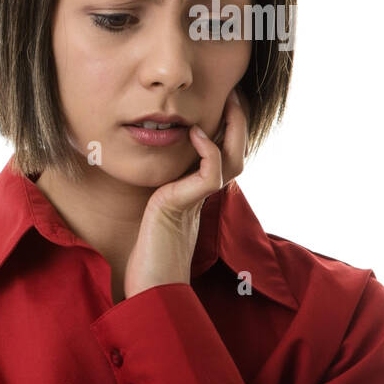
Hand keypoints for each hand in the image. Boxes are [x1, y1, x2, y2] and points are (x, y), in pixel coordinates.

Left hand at [122, 87, 248, 299]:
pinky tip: (198, 133)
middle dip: (237, 123)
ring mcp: (196, 202)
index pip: (222, 158)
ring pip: (232, 160)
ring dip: (232, 129)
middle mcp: (201, 199)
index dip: (227, 133)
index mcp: (195, 197)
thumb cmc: (145, 258)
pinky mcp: (184, 206)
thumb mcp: (149, 213)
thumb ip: (158, 192)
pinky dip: (207, 150)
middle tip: (235, 94)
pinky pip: (209, 172)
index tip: (224, 105)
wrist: (147, 290)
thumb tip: (152, 169)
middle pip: (236, 154)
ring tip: (229, 102)